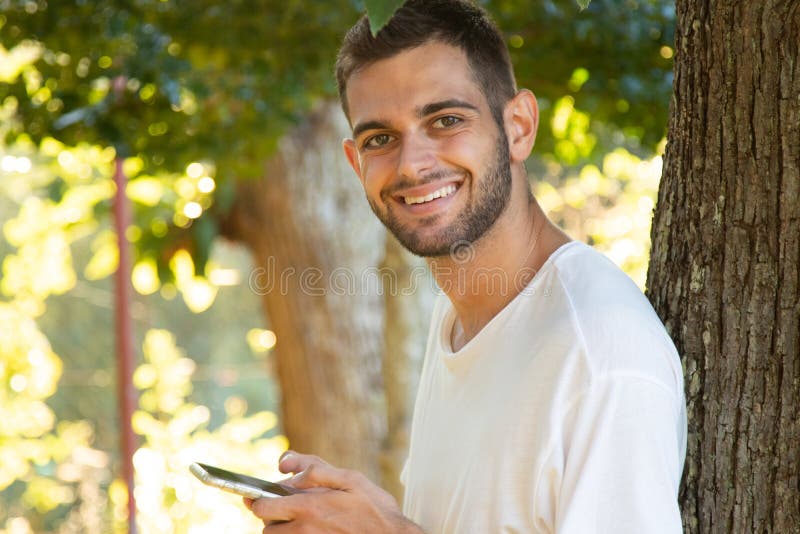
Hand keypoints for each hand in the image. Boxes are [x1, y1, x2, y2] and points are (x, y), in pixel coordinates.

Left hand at [245, 451, 422, 532]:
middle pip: (266, 528)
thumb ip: (315, 468)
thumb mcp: (350, 478)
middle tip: (286, 509)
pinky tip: (314, 531)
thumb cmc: (375, 510)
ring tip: (301, 522)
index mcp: (309, 507)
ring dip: (283, 530)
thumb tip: (285, 465)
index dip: (257, 500)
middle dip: (271, 517)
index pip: (263, 507)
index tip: (258, 497)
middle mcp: (304, 530)